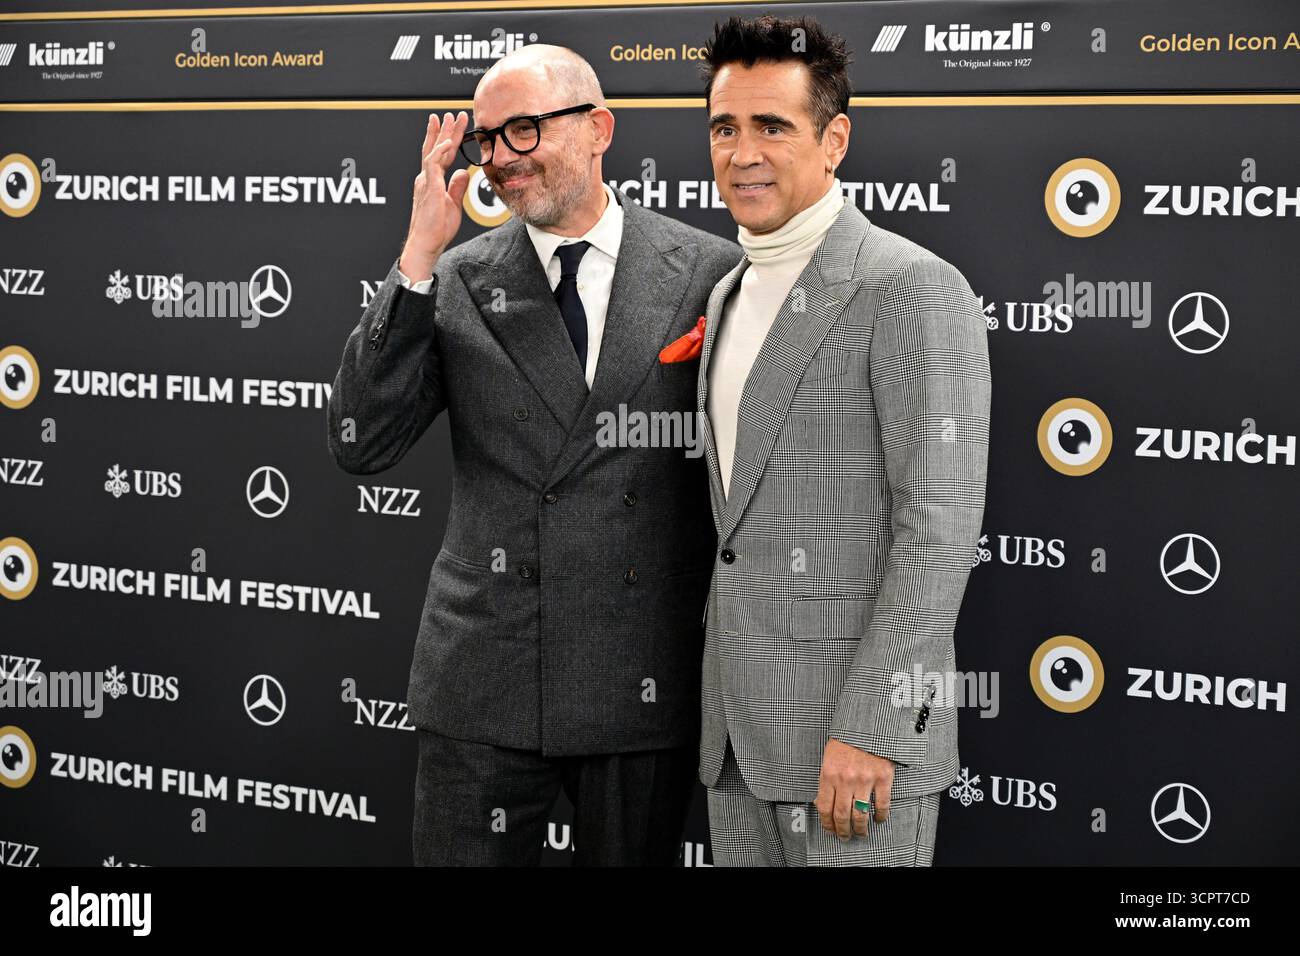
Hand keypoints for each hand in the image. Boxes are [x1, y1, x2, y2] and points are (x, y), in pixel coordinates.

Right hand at [399, 111, 470, 281]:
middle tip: (451, 114)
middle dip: (443, 130)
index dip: (446, 140)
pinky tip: (449, 142)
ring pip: (434, 151)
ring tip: (451, 119)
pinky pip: (433, 164)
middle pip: (435, 148)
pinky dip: (441, 151)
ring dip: (443, 134)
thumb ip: (457, 187)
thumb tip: (463, 173)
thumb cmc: (437, 230)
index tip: (453, 126)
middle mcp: (426, 178)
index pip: (440, 156)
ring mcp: (426, 181)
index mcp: (431, 182)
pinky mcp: (429, 187)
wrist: (427, 243)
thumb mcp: (453, 204)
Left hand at [814, 737, 895, 839]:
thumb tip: (821, 802)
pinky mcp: (883, 778)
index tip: (830, 831)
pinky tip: (878, 820)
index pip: (824, 808)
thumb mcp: (829, 757)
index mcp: (829, 774)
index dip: (827, 824)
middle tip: (845, 837)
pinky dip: (880, 816)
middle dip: (843, 831)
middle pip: (842, 816)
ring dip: (861, 829)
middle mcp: (845, 780)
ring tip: (861, 834)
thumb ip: (826, 779)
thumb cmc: (847, 739)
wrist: (868, 723)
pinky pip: (882, 805)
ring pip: (861, 815)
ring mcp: (865, 780)